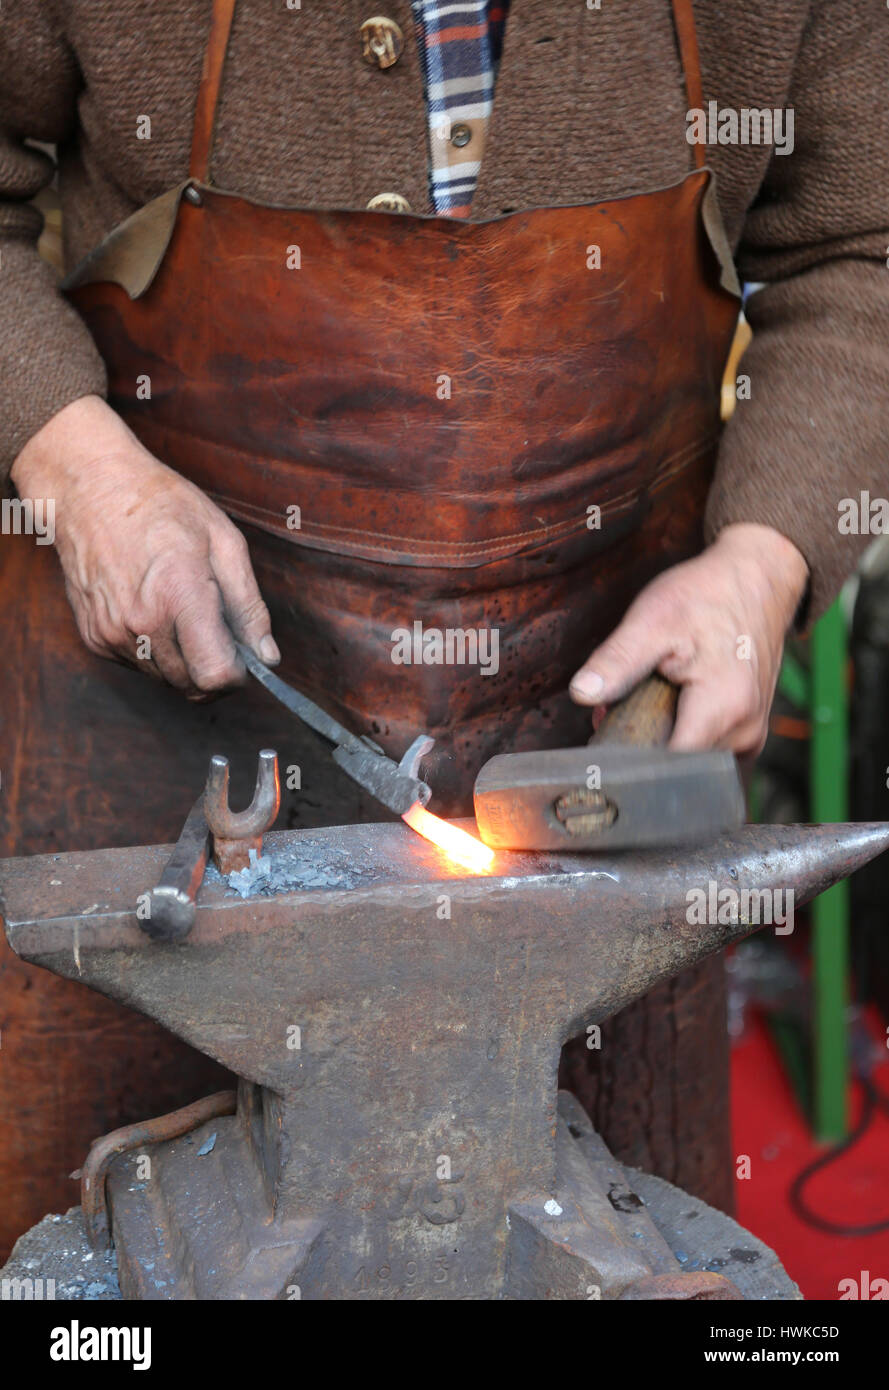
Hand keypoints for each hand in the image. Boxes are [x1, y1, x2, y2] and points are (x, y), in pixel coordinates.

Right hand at [11, 395, 279, 694]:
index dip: (237, 673)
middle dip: (214, 668)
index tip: (243, 656)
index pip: (215, 676)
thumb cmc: (160, 505)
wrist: (88, 488)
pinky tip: (153, 609)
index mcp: (179, 596)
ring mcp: (113, 635)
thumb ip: (249, 606)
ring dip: (184, 660)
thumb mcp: (223, 542)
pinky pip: (139, 665)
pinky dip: (155, 649)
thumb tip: (267, 656)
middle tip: (217, 629)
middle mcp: (141, 624)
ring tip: (182, 611)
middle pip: (193, 686)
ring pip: (166, 679)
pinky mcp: (94, 639)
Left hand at [569, 523, 808, 754]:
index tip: (608, 739)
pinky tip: (669, 709)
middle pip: (680, 769)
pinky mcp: (751, 731)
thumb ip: (617, 661)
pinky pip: (710, 751)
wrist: (756, 579)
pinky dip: (684, 736)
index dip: (632, 760)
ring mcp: (752, 735)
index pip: (668, 768)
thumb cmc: (707, 596)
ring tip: (646, 704)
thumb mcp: (651, 621)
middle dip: (643, 748)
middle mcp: (745, 732)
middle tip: (619, 714)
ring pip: (694, 764)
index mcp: (723, 709)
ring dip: (663, 743)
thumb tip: (581, 692)